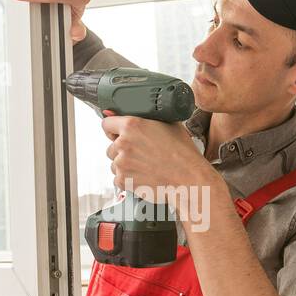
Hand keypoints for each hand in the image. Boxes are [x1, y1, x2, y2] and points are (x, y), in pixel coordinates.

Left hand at [101, 115, 216, 216]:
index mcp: (132, 126)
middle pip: (111, 146)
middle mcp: (123, 143)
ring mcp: (122, 163)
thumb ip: (146, 117)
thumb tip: (125, 114)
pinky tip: (144, 175)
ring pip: (115, 163)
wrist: (189, 179)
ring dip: (125, 164)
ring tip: (145, 166)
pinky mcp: (123, 181)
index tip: (117, 133)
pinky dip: (128, 179)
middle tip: (142, 153)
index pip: (107, 123)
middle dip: (123, 149)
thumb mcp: (169, 124)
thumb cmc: (183, 153)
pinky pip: (118, 179)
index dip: (113, 128)